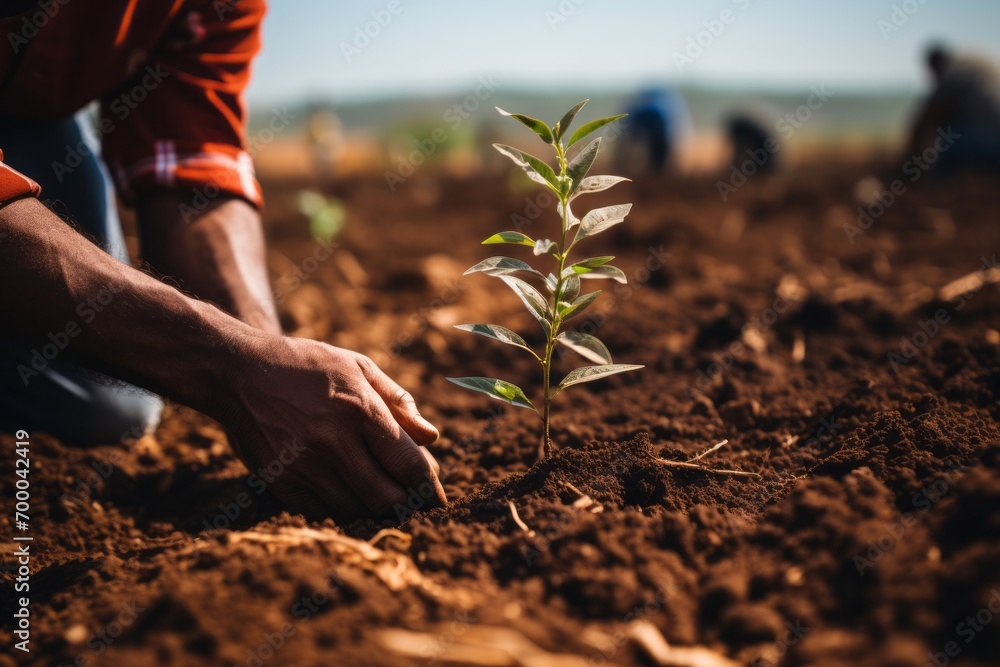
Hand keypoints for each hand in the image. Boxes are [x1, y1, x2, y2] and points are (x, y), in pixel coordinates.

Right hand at [215, 334, 446, 520]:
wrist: (239, 372)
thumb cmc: (308, 366)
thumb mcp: (358, 367)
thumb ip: (398, 402)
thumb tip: (432, 438)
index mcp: (360, 411)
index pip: (409, 467)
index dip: (430, 489)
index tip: (438, 498)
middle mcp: (333, 442)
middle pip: (387, 498)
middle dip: (406, 505)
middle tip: (413, 504)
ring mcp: (304, 466)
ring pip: (356, 510)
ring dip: (374, 508)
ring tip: (381, 496)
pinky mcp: (281, 482)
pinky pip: (323, 512)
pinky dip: (341, 508)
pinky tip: (347, 492)